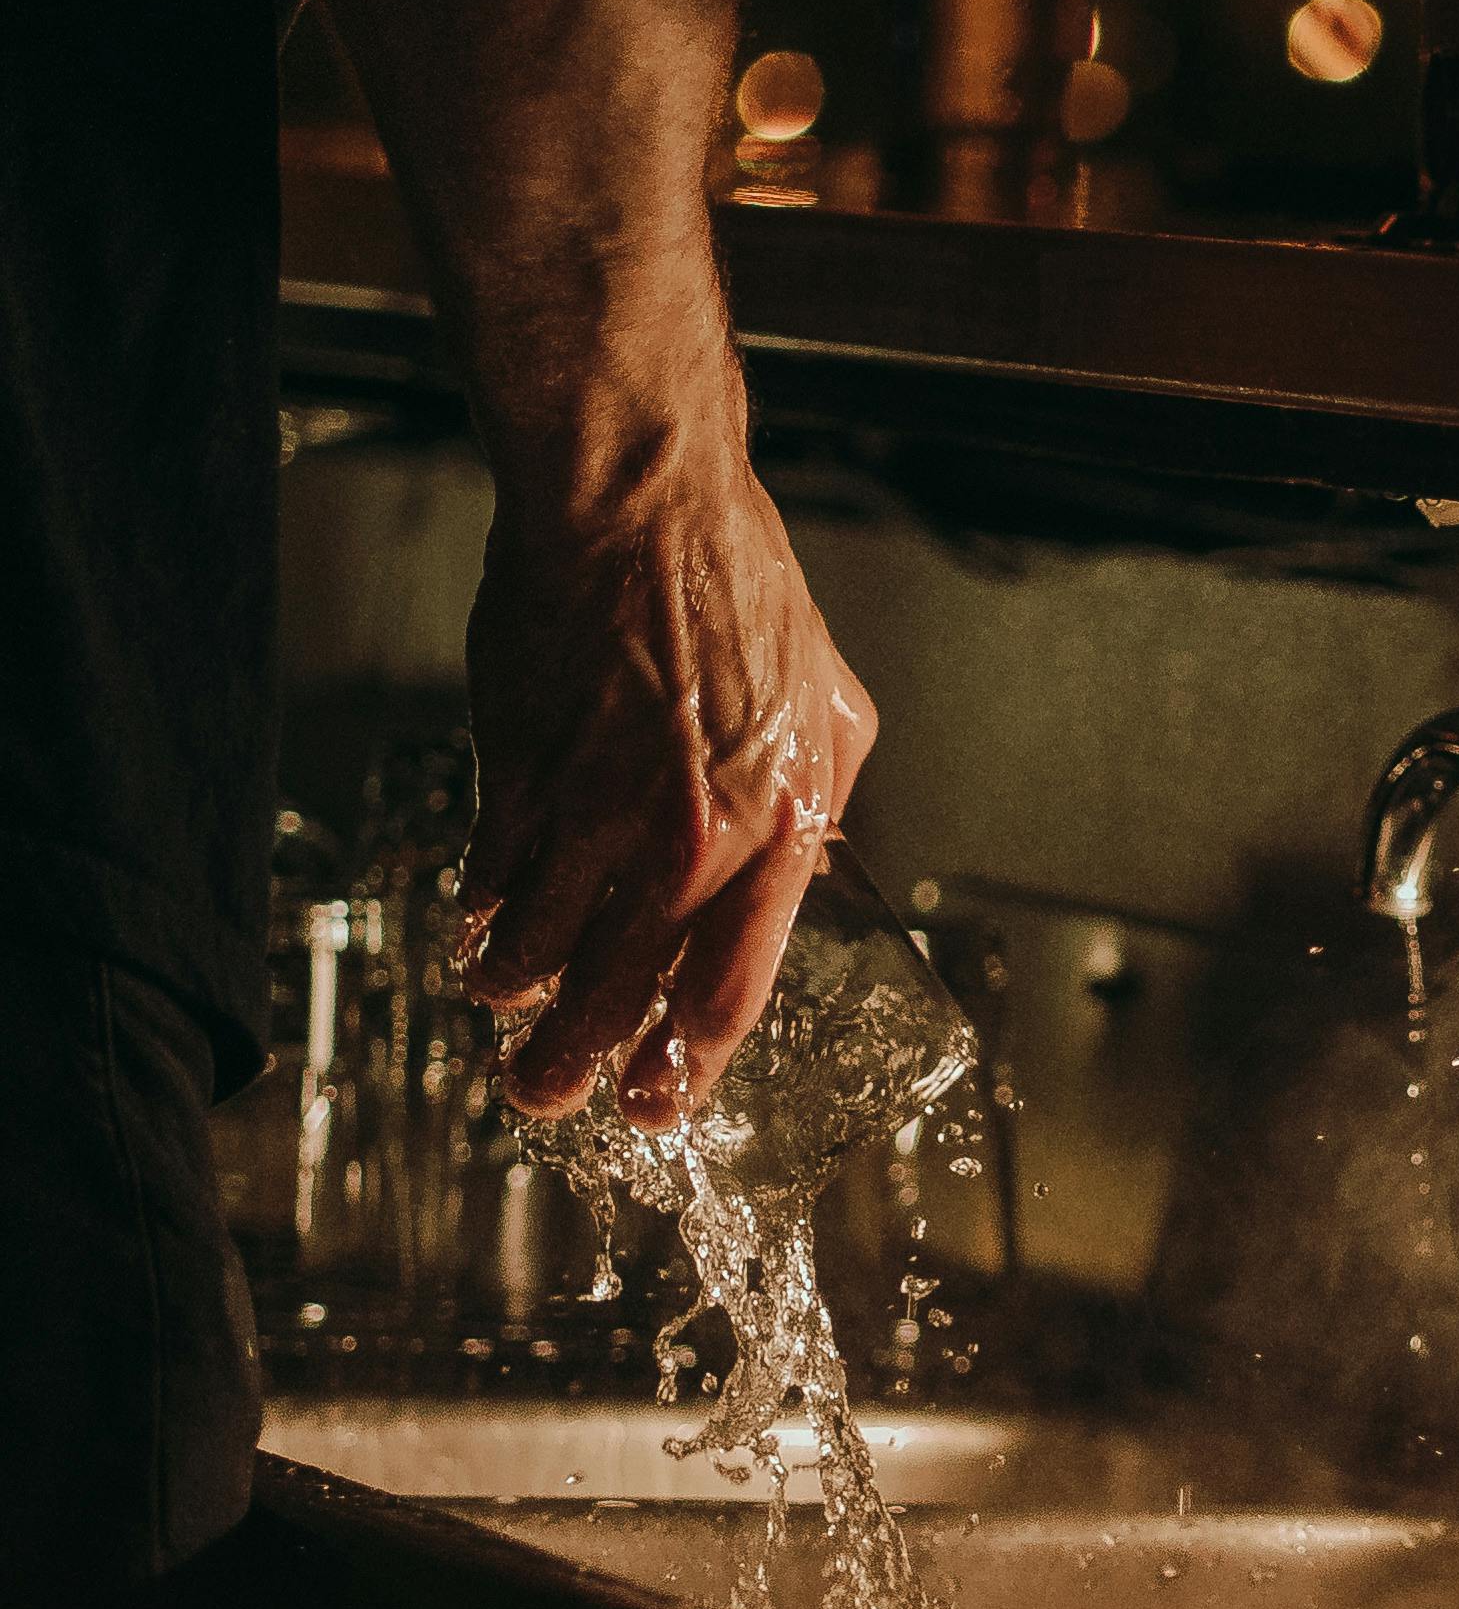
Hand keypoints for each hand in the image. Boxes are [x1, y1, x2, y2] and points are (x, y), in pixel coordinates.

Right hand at [457, 469, 874, 1127]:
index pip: (729, 988)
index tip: (653, 1104)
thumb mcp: (830, 709)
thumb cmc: (741, 591)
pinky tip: (478, 921)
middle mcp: (692, 833)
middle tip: (544, 1095)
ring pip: (545, 943)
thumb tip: (806, 880)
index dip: (685, 1064)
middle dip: (574, 1061)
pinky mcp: (523, 767)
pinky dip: (482, 908)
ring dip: (515, 986)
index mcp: (777, 827)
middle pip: (622, 991)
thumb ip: (817, 807)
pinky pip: (494, 871)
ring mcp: (599, 804)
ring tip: (501, 1000)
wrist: (643, 504)